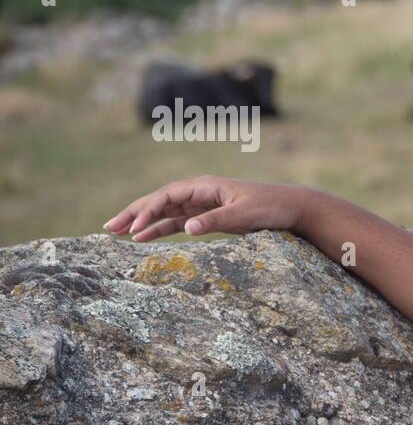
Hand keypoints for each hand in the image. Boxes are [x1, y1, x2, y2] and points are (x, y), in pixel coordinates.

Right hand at [102, 175, 308, 241]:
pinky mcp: (207, 216)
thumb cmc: (270, 208)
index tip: (134, 228)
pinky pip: (177, 221)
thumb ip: (215, 221)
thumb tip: (187, 228)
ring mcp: (202, 203)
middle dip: (134, 213)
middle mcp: (200, 192)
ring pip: (164, 211)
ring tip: (117, 232)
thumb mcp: (244, 214)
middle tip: (109, 227)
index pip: (168, 195)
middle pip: (159, 200)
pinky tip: (143, 238)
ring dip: (142, 221)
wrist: (291, 207)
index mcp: (206, 186)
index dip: (148, 210)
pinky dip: (160, 229)